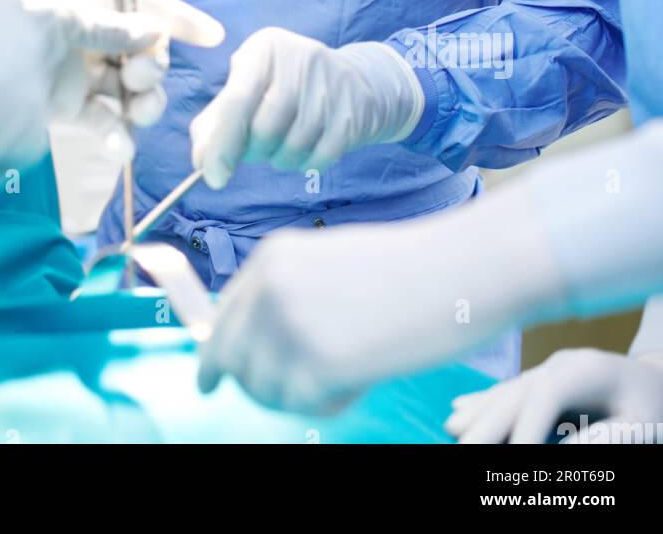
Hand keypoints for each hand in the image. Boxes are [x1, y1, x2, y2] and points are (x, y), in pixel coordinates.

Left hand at [8, 0, 223, 159]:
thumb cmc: (12, 17)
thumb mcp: (66, 14)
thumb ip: (112, 29)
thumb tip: (157, 36)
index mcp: (98, 2)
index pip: (149, 6)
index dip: (182, 20)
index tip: (212, 37)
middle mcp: (97, 36)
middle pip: (147, 56)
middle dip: (154, 69)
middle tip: (141, 79)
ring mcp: (85, 73)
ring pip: (132, 92)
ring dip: (143, 105)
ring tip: (138, 114)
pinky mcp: (70, 107)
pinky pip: (105, 120)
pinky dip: (116, 134)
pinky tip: (120, 145)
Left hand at [190, 29, 422, 187]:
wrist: (357, 83)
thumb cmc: (287, 85)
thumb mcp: (250, 84)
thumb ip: (217, 119)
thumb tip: (200, 160)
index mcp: (265, 48)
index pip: (236, 100)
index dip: (221, 143)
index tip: (212, 176)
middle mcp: (299, 61)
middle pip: (263, 129)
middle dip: (251, 152)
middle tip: (254, 149)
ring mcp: (329, 88)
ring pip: (290, 147)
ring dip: (279, 159)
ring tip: (282, 143)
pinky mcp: (351, 116)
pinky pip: (317, 158)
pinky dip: (305, 163)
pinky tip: (305, 147)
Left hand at [198, 186, 559, 410]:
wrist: (453, 270)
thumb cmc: (405, 270)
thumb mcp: (328, 264)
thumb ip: (286, 295)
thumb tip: (255, 344)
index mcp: (271, 257)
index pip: (223, 316)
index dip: (215, 354)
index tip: (209, 381)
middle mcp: (268, 287)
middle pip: (229, 357)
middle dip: (250, 383)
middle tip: (282, 395)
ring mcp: (288, 324)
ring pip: (262, 388)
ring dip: (296, 394)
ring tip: (345, 372)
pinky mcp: (315, 362)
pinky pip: (301, 405)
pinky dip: (329, 403)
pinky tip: (362, 377)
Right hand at [446, 349, 662, 443]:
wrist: (655, 378)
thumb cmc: (650, 405)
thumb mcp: (637, 425)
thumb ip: (600, 438)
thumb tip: (557, 454)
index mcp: (585, 370)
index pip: (545, 398)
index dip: (524, 428)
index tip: (511, 462)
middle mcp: (559, 365)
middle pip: (516, 393)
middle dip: (488, 424)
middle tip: (463, 450)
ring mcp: (548, 369)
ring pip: (506, 392)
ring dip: (480, 414)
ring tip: (453, 433)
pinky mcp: (544, 379)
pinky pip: (509, 393)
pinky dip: (484, 404)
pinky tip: (459, 411)